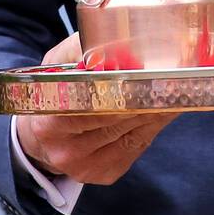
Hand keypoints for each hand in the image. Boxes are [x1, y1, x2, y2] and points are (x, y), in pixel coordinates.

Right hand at [16, 32, 182, 185]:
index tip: (149, 71)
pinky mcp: (104, 173)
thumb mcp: (56, 64)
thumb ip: (81, 51)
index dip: (124, 86)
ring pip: (134, 132)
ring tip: (174, 89)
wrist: (39, 136)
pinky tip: (161, 109)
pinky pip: (138, 145)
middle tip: (173, 77)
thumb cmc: (55, 92)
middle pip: (119, 119)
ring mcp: (85, 167)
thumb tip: (118, 41)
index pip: (95, 103)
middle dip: (147, 96)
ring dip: (158, 111)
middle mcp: (65, 150)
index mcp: (48, 122)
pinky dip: (153, 125)